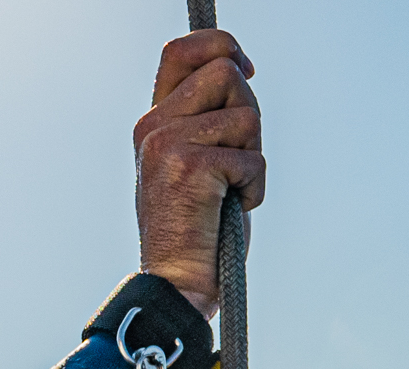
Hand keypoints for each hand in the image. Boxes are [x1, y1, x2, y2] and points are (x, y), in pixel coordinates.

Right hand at [134, 31, 263, 316]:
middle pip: (226, 74)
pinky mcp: (190, 166)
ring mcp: (168, 143)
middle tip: (237, 162)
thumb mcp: (198, 164)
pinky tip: (232, 208)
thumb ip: (209, 119)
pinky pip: (253, 157)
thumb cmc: (199, 232)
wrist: (178, 283)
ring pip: (246, 114)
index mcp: (153, 122)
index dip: (221, 46)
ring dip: (252, 156)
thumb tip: (241, 72)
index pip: (181, 51)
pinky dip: (255, 187)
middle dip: (249, 116)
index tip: (246, 68)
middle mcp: (154, 126)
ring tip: (230, 190)